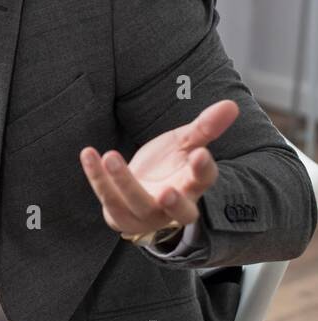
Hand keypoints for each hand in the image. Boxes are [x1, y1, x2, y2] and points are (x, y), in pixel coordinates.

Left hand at [79, 99, 239, 237]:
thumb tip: (232, 105)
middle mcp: (172, 206)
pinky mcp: (119, 216)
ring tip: (112, 156)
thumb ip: (205, 127)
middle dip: (174, 204)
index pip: (204, 181)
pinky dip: (96, 176)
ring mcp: (145, 215)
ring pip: (136, 203)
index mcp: (193, 186)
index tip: (200, 153)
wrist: (137, 192)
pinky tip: (88, 153)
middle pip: (181, 212)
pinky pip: (107, 198)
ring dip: (123, 182)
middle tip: (168, 191)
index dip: (203, 169)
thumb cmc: (167, 167)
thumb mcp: (184, 144)